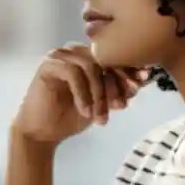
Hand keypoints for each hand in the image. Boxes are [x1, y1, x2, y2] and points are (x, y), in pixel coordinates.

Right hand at [11, 43, 150, 147]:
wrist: (43, 132)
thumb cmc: (71, 116)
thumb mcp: (102, 103)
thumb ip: (118, 91)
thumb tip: (141, 82)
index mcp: (88, 57)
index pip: (114, 56)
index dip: (129, 69)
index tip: (141, 84)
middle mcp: (74, 52)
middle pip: (104, 58)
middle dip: (116, 83)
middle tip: (121, 106)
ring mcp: (60, 56)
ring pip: (90, 66)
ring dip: (99, 93)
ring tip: (100, 116)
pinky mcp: (48, 65)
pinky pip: (73, 73)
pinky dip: (83, 93)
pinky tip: (85, 111)